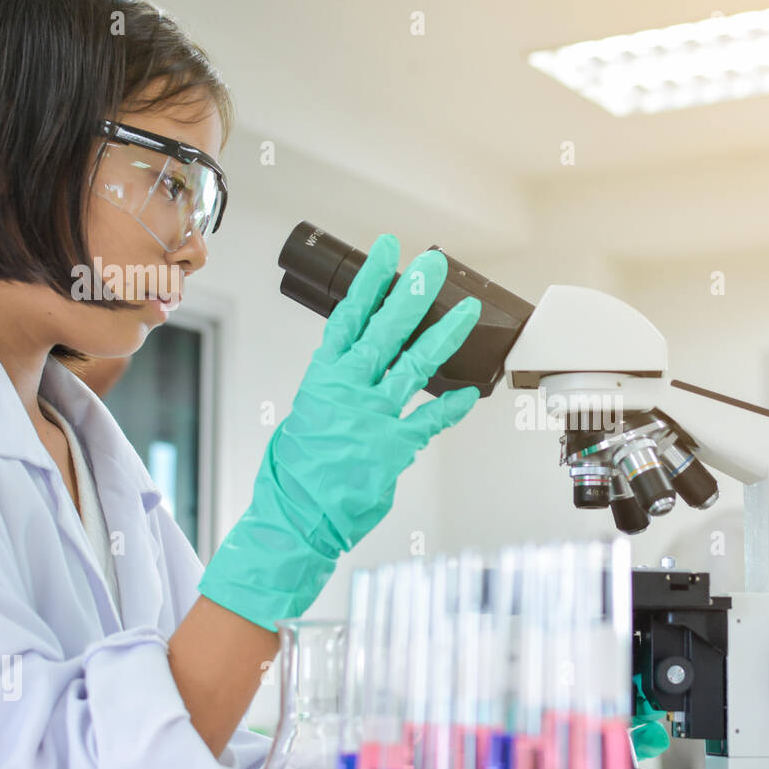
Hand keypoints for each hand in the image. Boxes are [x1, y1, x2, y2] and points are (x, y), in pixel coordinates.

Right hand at [198, 234, 480, 628]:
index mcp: (323, 378)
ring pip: (415, 364)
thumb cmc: (297, 473)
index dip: (372, 281)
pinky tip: (473, 392)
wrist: (296, 518)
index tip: (388, 250)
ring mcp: (372, 417)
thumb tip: (360, 380)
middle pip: (386, 329)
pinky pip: (429, 421)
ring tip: (467, 309)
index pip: (350, 316)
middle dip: (412, 293)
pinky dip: (452, 407)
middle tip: (434, 264)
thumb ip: (339, 393)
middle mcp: (348, 390)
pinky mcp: (393, 447)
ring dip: (444, 334)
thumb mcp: (309, 418)